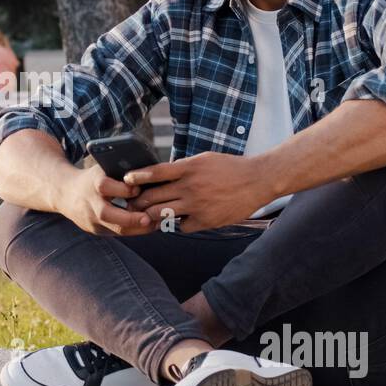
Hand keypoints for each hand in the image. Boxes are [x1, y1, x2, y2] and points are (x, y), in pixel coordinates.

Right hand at [57, 164, 155, 236]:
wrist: (65, 194)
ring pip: (114, 229)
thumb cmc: (92, 178)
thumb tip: (150, 171)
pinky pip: (117, 233)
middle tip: (149, 218)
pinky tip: (149, 227)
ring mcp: (91, 219)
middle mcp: (89, 203)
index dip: (123, 189)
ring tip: (157, 224)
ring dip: (137, 229)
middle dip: (129, 218)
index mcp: (91, 183)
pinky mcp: (95, 230)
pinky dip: (134, 230)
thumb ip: (121, 171)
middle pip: (106, 214)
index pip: (105, 187)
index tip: (139, 188)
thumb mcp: (102, 169)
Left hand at [124, 151, 278, 232]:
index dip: (137, 177)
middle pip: (153, 197)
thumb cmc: (230, 168)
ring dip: (152, 216)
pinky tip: (181, 220)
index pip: (155, 172)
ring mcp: (197, 205)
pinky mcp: (206, 220)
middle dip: (139, 202)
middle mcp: (190, 187)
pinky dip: (178, 224)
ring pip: (162, 214)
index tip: (127, 180)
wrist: (257, 181)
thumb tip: (161, 175)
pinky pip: (181, 227)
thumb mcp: (204, 159)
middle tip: (133, 204)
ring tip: (148, 215)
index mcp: (189, 168)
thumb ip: (183, 167)